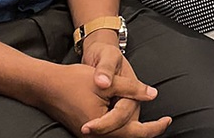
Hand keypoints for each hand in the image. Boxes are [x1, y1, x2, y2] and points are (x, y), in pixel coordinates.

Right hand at [36, 59, 168, 136]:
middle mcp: (96, 136)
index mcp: (103, 127)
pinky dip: (121, 125)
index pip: (135, 132)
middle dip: (146, 130)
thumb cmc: (73, 81)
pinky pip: (108, 131)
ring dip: (133, 127)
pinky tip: (126, 113)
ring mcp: (89, 134)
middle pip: (127, 137)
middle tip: (163, 122)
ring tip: (149, 119)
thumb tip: (153, 95)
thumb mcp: (105, 82)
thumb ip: (131, 89)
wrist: (46, 85)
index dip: (154, 128)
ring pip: (118, 135)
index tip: (167, 120)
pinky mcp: (85, 129)